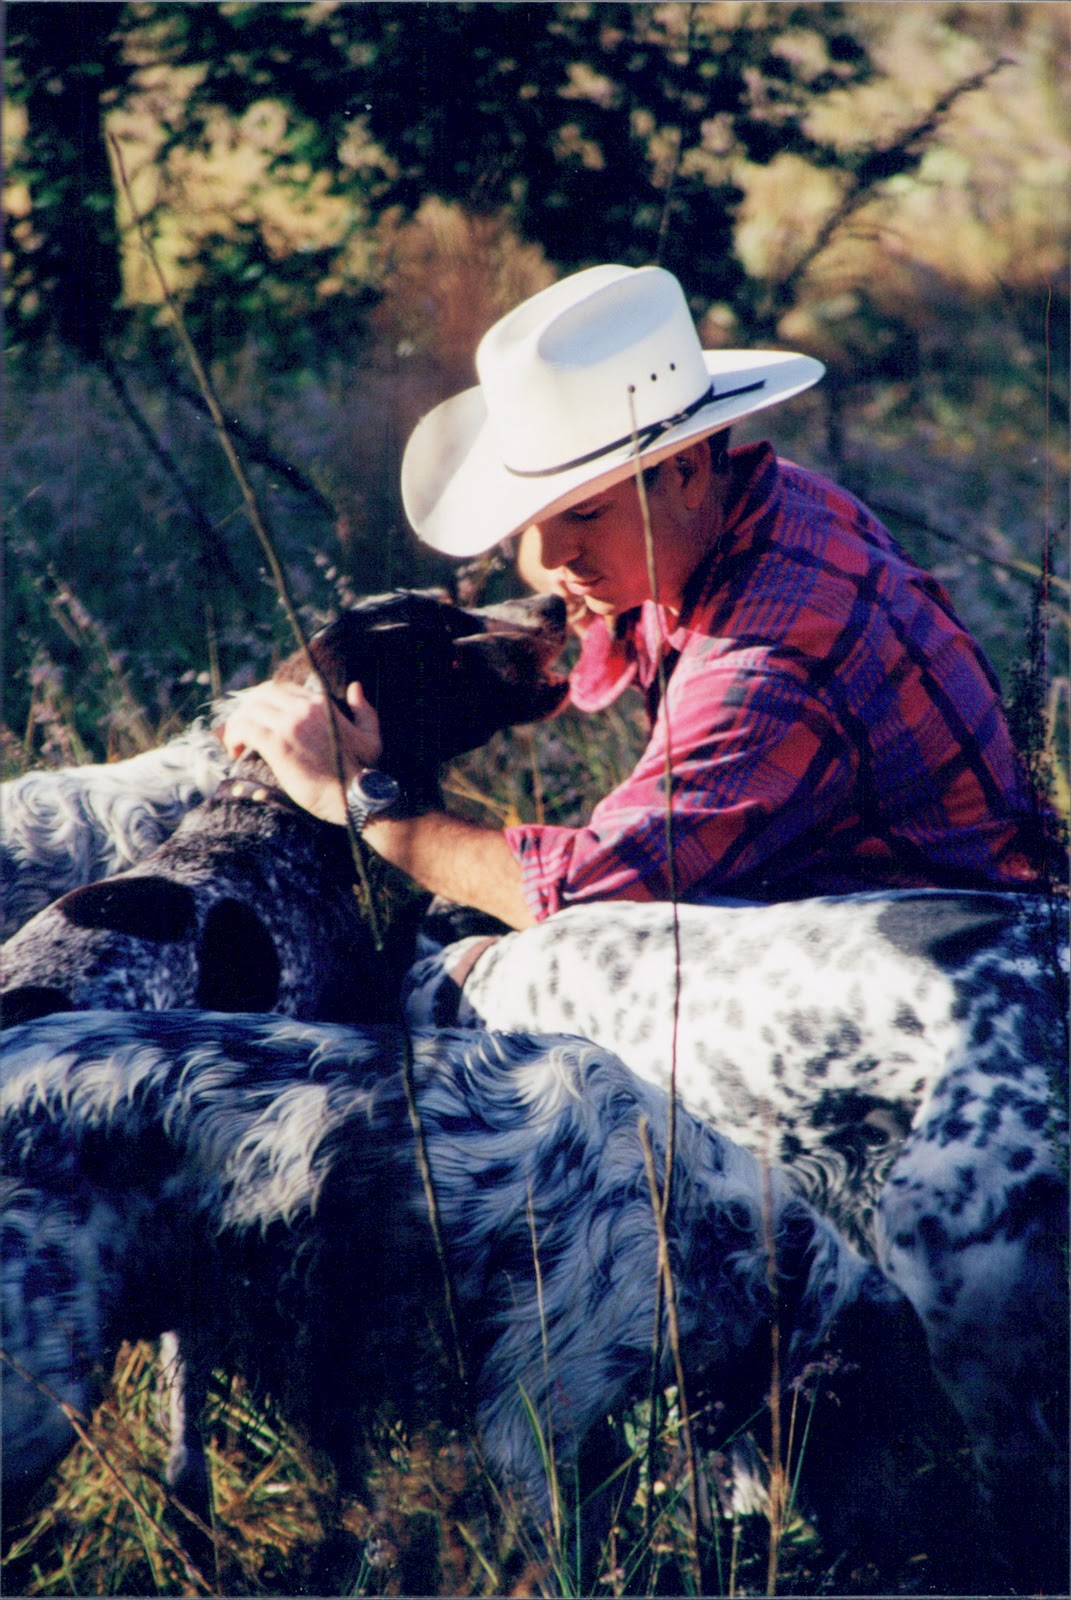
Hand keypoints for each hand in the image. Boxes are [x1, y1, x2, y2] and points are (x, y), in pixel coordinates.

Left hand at [220, 680, 382, 825]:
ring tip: (235, 743)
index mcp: (320, 704)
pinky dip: (234, 737)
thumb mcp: (371, 737)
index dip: (262, 702)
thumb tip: (355, 688)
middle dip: (245, 711)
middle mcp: (303, 709)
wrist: (355, 796)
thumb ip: (364, 710)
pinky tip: (235, 751)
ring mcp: (289, 725)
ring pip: (248, 710)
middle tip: (241, 731)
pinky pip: (245, 729)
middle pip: (259, 696)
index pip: (280, 689)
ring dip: (236, 725)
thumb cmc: (364, 772)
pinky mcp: (278, 745)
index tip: (257, 720)